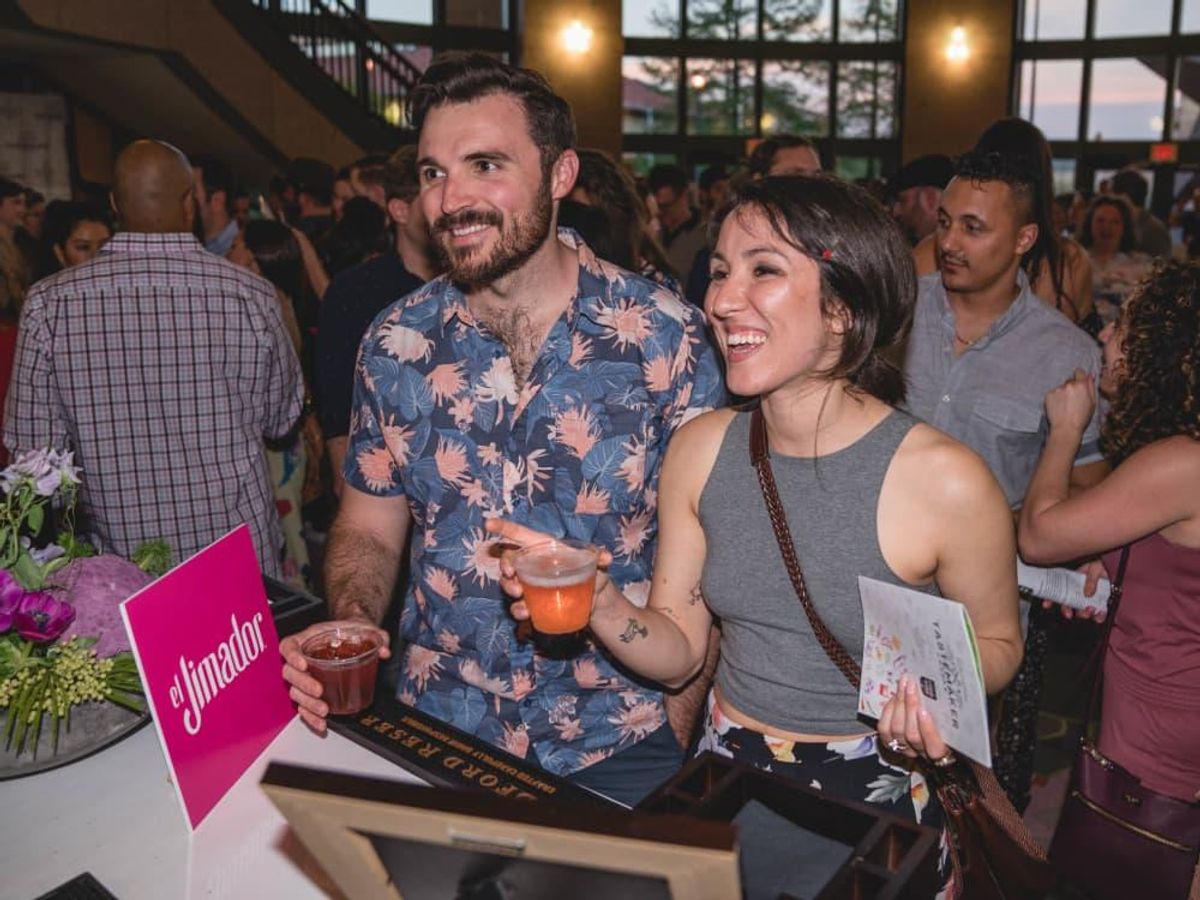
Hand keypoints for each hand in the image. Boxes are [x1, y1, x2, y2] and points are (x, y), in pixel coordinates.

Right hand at [280, 618, 390, 733]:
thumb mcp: (363, 627)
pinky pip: (304, 706)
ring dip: (308, 704)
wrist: (350, 635)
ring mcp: (304, 677)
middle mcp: (301, 659)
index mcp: (307, 639)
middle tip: (319, 691)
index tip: (303, 664)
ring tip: (324, 710)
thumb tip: (384, 650)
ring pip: (295, 692)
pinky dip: (310, 717)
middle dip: (304, 685)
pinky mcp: (310, 692)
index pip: (289, 646)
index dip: (292, 656)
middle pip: (289, 673)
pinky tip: (321, 723)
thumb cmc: (348, 630)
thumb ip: (375, 636)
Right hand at [486, 518, 611, 621]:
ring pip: (509, 584)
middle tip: (513, 578)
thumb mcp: (595, 562)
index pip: (519, 534)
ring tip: (520, 598)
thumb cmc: (590, 571)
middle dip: (505, 569)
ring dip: (509, 590)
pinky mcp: (532, 602)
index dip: (503, 527)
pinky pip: (518, 606)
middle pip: (508, 561)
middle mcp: (531, 564)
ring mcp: (529, 583)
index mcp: (542, 547)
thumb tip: (606, 558)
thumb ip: (599, 557)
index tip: (488, 524)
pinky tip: (526, 615)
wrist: (594, 598)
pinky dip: (518, 610)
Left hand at [876, 675, 950, 762]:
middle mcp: (921, 752)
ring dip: (899, 703)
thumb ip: (944, 714)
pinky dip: (889, 709)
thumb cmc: (943, 725)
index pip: (935, 748)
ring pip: (897, 730)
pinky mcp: (888, 742)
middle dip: (910, 707)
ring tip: (903, 686)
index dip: (928, 730)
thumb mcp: (948, 722)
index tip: (924, 710)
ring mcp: (903, 748)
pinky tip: (894, 697)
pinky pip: (884, 728)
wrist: (927, 735)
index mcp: (940, 750)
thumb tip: (935, 692)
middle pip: (912, 735)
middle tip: (911, 686)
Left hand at [1041, 558, 1107, 621]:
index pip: (1099, 602)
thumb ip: (1093, 579)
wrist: (1067, 543)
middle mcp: (1080, 589)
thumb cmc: (1086, 554)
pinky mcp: (1055, 584)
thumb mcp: (1094, 565)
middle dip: (1083, 612)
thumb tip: (1089, 594)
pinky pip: (1051, 595)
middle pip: (1082, 605)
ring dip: (1067, 610)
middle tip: (1083, 613)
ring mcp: (1067, 587)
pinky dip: (1049, 601)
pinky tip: (1047, 604)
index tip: (1097, 618)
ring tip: (1067, 612)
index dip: (1100, 612)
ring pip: (1067, 603)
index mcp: (1094, 586)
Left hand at [1044, 368, 1095, 435]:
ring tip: (1065, 406)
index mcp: (1081, 385)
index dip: (1079, 377)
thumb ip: (1091, 387)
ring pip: (1061, 388)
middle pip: (1070, 381)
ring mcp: (1057, 389)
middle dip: (1072, 387)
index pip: (1079, 372)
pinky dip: (1055, 398)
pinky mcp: (1048, 395)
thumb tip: (1091, 374)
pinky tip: (1058, 407)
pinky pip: (1053, 393)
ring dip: (1063, 393)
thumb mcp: (1092, 402)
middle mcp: (1069, 384)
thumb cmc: (1082, 417)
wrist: (1066, 428)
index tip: (1079, 382)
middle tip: (1073, 400)